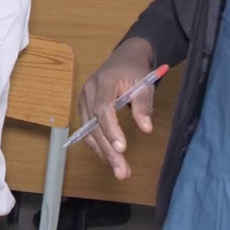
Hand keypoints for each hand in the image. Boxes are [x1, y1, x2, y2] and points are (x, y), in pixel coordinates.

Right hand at [77, 38, 156, 180]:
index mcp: (104, 81)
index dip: (111, 128)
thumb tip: (146, 129)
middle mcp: (88, 91)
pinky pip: (88, 132)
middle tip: (122, 171)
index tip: (122, 148)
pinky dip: (99, 147)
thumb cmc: (135, 71)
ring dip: (103, 153)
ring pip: (89, 132)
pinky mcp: (84, 109)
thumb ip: (144, 105)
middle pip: (94, 124)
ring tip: (119, 171)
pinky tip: (110, 159)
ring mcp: (83, 100)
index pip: (103, 107)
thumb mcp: (145, 83)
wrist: (123, 58)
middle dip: (108, 149)